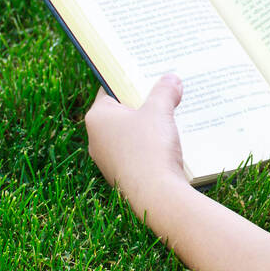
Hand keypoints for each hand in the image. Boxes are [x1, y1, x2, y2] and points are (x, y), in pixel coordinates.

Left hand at [85, 74, 187, 203]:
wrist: (156, 197)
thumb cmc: (149, 148)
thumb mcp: (159, 111)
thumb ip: (164, 91)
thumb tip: (171, 79)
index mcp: (97, 118)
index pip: (110, 89)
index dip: (129, 80)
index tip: (147, 73)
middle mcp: (97, 138)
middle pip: (121, 112)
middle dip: (143, 103)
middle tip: (164, 90)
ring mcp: (109, 159)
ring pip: (130, 134)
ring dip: (149, 125)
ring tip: (172, 114)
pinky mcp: (123, 175)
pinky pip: (136, 153)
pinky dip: (150, 146)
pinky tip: (170, 142)